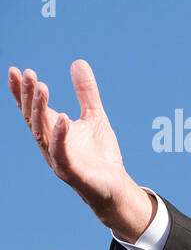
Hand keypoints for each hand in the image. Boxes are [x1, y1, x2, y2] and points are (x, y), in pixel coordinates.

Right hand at [9, 60, 154, 241]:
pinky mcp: (71, 171)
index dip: (21, 91)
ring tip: (42, 87)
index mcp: (52, 131)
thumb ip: (86, 92)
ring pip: (42, 132)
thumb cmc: (100, 154)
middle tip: (28, 73)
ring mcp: (58, 158)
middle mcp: (49, 143)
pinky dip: (60, 136)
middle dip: (28, 95)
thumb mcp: (95, 116)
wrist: (115, 187)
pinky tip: (63, 118)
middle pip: (33, 117)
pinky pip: (61, 152)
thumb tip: (78, 62)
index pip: (32, 108)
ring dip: (40, 110)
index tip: (15, 69)